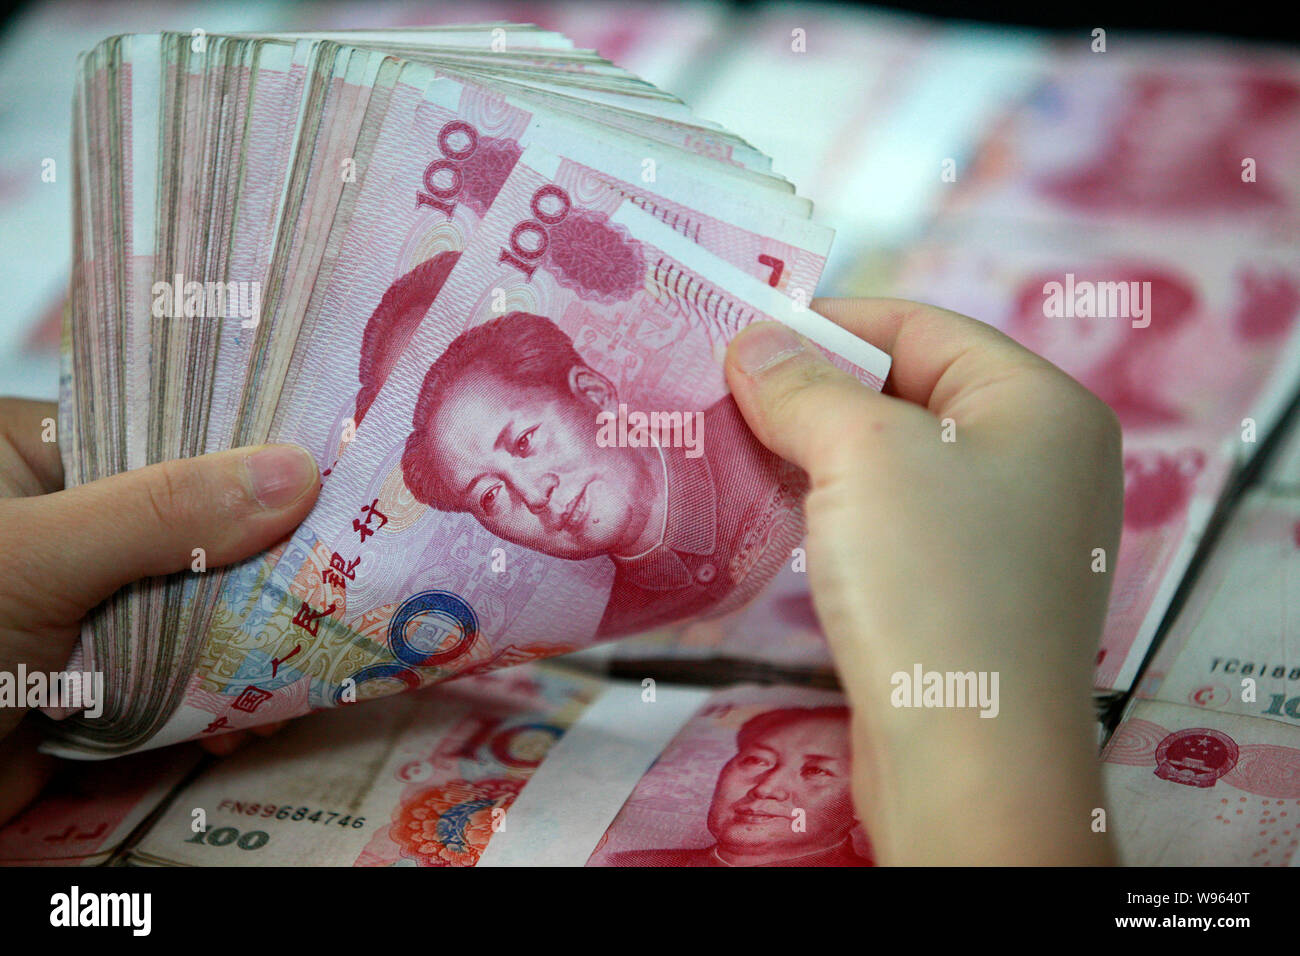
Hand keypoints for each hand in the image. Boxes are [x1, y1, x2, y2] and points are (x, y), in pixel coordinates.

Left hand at [0, 397, 319, 824]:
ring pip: (200, 611)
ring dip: (253, 645)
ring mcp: (85, 613)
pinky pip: (182, 684)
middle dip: (267, 561)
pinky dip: (220, 707)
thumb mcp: (36, 558)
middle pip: (200, 528)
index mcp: (35, 461)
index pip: (170, 436)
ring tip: (312, 658)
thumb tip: (298, 471)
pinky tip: (251, 723)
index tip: (339, 466)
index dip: (253, 452)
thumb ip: (163, 513)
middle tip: (352, 567)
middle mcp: (68, 529)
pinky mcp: (95, 689)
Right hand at [725, 299, 1122, 864]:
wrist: (969, 763)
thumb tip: (754, 341)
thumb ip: (804, 387)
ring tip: (736, 446)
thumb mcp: (862, 455)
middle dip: (814, 389)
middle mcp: (1039, 461)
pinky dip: (836, 507)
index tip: (743, 334)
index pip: (922, 325)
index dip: (829, 322)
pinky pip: (896, 521)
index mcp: (1042, 405)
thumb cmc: (933, 582)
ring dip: (816, 451)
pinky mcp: (969, 594)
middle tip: (723, 391)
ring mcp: (1008, 534)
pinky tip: (777, 511)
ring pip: (896, 462)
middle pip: (908, 390)